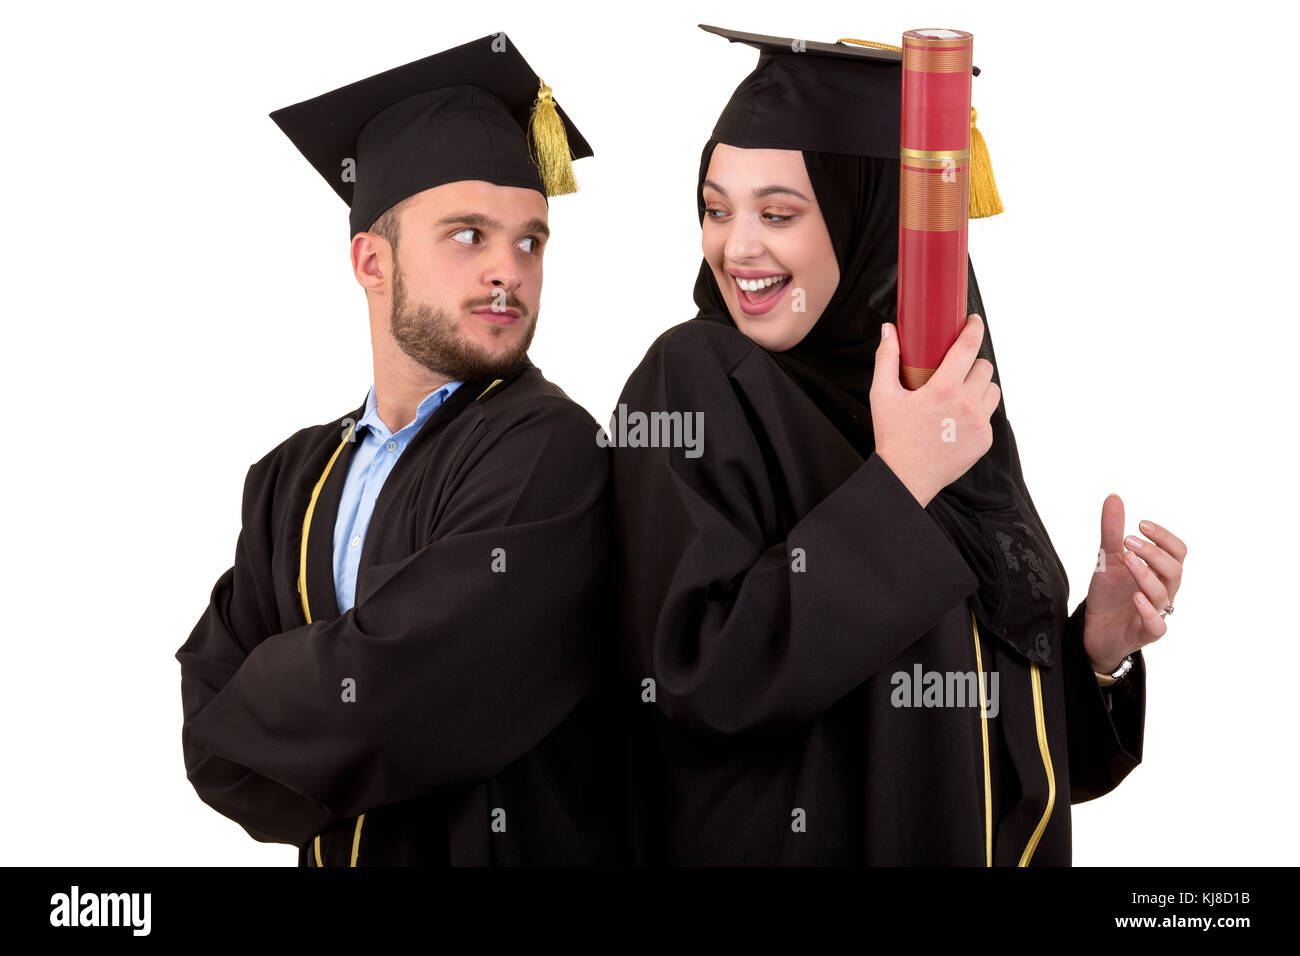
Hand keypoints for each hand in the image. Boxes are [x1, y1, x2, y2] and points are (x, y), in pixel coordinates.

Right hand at [871, 314, 1001, 507]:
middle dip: (972, 363)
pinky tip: (959, 418)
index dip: (975, 328)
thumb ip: (886, 359)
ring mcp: (979, 424)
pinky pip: (989, 415)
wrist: (904, 478)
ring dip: (980, 386)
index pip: (969, 347)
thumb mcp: (882, 395)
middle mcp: (967, 404)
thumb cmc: (892, 436)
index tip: (974, 321)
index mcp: (944, 389)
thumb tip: (889, 330)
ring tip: (961, 393)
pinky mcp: (984, 440)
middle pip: (984, 367)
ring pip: (992, 389)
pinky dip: (978, 412)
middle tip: (957, 369)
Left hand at [1082, 493, 1186, 673]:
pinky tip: (1135, 596)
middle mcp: (1164, 591)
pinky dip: (1148, 610)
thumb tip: (1113, 496)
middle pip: (1174, 570)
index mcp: (1161, 572)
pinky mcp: (1145, 633)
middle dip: (1154, 553)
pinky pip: (1156, 624)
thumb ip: (1112, 531)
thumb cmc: (1109, 594)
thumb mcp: (1107, 559)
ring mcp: (1157, 613)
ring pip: (1163, 594)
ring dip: (1146, 574)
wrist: (1094, 629)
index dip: (1164, 537)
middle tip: (1129, 540)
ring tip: (1127, 558)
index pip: (1177, 552)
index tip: (1141, 523)